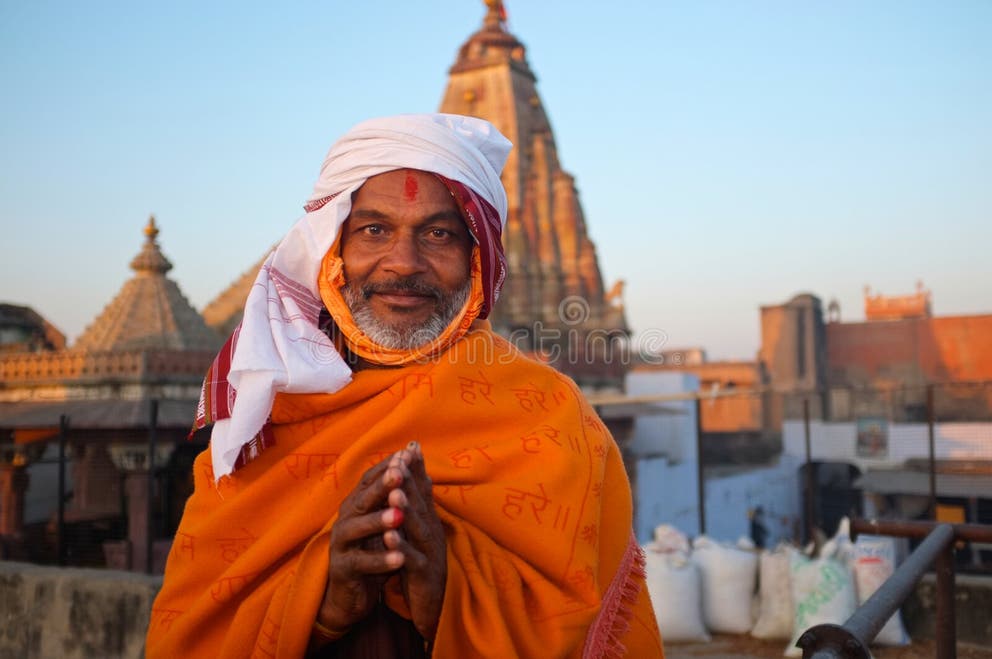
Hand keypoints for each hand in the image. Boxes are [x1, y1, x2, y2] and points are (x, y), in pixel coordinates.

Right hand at [318, 452, 408, 631]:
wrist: (353, 591)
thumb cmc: (374, 549)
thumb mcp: (388, 521)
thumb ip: (399, 494)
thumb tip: (414, 458)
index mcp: (357, 505)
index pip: (369, 480)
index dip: (387, 466)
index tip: (406, 453)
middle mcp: (345, 519)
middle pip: (362, 499)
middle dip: (380, 486)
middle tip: (399, 473)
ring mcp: (341, 543)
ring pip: (357, 529)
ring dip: (377, 521)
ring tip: (398, 516)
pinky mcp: (342, 568)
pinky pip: (361, 563)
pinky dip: (380, 561)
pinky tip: (398, 559)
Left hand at [390, 441, 447, 641]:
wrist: (433, 605)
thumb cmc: (422, 564)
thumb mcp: (419, 531)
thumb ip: (418, 504)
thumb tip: (421, 474)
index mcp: (429, 521)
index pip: (423, 490)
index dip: (416, 469)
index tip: (409, 446)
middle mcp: (433, 532)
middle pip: (421, 503)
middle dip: (410, 481)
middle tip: (400, 460)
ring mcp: (430, 552)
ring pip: (417, 528)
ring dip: (406, 510)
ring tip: (394, 493)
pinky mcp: (424, 575)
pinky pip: (411, 559)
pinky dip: (401, 547)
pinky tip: (390, 537)